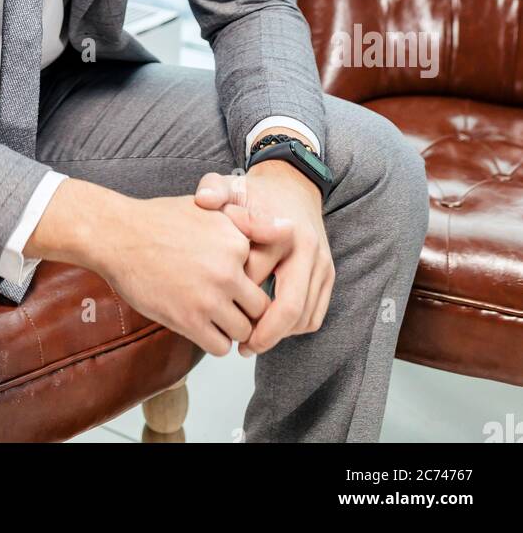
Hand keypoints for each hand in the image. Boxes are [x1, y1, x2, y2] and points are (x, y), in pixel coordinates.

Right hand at [90, 194, 273, 357]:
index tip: (236, 280)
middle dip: (247, 310)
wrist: (118, 235)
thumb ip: (250, 220)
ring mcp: (210, 297)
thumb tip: (289, 228)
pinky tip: (200, 325)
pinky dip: (215, 341)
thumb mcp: (210, 208)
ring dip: (232, 328)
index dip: (252, 280)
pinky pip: (221, 346)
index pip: (267, 275)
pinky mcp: (189, 320)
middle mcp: (229, 270)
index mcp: (237, 241)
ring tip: (212, 316)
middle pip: (260, 307)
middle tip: (229, 306)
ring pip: (243, 330)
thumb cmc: (160, 221)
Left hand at [194, 166, 334, 356]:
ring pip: (304, 317)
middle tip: (242, 347)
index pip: (258, 275)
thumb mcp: (232, 185)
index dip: (236, 297)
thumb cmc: (257, 193)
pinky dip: (294, 328)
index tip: (218, 313)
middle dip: (265, 333)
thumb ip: (214, 189)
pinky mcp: (328, 275)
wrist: (292, 185)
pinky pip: (315, 315)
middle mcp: (308, 250)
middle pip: (290, 307)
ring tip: (252, 342)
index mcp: (283, 231)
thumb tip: (203, 200)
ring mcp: (322, 265)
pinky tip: (271, 329)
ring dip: (280, 335)